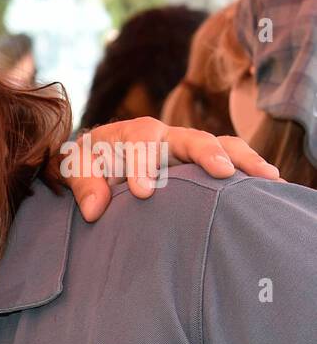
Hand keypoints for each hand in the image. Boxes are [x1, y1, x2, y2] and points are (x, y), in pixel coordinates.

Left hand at [63, 117, 279, 221]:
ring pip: (219, 146)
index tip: (144, 192)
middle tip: (220, 172)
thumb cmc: (89, 163)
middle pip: (191, 138)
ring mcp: (186, 149)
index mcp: (132, 134)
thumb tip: (94, 209)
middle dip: (205, 153)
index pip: (141, 142)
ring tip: (265, 177)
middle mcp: (165, 136)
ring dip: (241, 160)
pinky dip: (247, 169)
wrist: (99, 158)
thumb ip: (83, 185)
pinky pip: (228, 160)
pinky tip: (268, 185)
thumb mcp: (76, 169)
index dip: (143, 164)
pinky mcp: (200, 163)